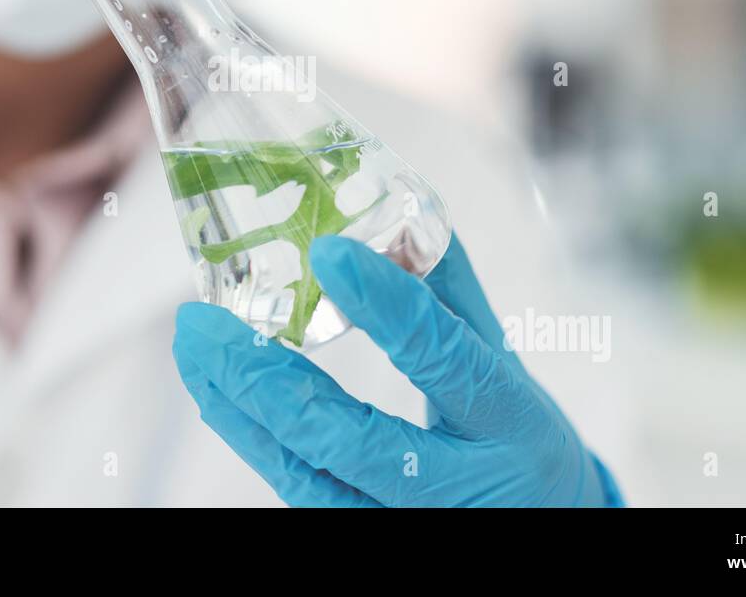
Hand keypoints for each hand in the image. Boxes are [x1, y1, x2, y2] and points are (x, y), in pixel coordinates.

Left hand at [173, 234, 621, 506]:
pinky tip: (221, 398)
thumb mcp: (504, 359)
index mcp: (509, 419)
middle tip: (205, 322)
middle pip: (354, 440)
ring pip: (312, 478)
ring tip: (196, 354)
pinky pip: (305, 495)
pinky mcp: (372, 536)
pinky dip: (256, 443)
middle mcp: (463, 485)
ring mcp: (412, 522)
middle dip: (267, 380)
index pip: (443, 358)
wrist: (549, 521)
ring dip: (241, 413)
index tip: (328, 251)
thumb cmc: (520, 432)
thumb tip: (401, 209)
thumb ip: (451, 291)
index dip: (386, 304)